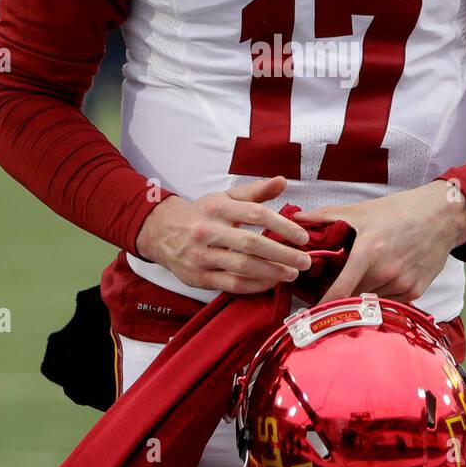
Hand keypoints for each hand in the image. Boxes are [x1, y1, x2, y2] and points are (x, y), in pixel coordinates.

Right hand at [134, 176, 313, 294]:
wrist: (160, 232)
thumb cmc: (201, 214)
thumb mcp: (224, 197)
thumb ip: (255, 191)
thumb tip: (283, 181)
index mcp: (218, 207)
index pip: (256, 214)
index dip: (282, 225)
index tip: (302, 237)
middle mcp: (209, 230)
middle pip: (252, 243)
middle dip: (282, 254)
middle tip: (304, 261)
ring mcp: (202, 256)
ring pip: (242, 266)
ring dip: (272, 272)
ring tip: (292, 274)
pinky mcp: (198, 277)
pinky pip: (231, 284)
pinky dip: (254, 285)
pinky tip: (271, 283)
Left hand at [290, 180, 465, 305]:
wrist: (442, 216)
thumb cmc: (400, 211)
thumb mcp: (362, 211)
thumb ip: (326, 216)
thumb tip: (296, 218)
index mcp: (368, 253)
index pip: (339, 291)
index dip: (322, 307)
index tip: (309, 316)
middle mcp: (385, 273)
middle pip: (352, 296)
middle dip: (342, 293)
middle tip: (336, 282)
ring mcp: (402, 284)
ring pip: (370, 299)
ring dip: (363, 291)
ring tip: (367, 271)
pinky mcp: (415, 292)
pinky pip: (389, 300)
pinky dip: (382, 292)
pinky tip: (387, 273)